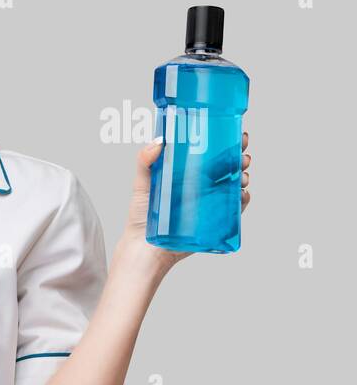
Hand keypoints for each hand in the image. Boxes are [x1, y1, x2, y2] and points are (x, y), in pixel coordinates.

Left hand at [118, 130, 252, 276]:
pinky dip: (242, 201)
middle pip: (228, 168)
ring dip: (243, 177)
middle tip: (242, 156)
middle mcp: (202, 187)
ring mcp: (209, 204)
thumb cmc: (141, 217)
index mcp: (188, 174)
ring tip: (241, 174)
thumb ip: (145, 162)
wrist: (144, 249)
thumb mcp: (142, 185)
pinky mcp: (213, 222)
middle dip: (240, 158)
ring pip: (234, 186)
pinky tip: (242, 195)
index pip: (212, 154)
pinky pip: (234, 210)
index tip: (236, 134)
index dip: (227, 143)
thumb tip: (159, 140)